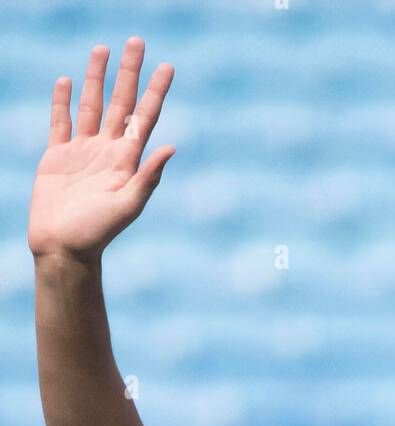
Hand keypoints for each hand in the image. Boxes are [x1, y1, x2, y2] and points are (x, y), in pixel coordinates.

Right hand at [28, 36, 174, 264]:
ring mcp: (82, 152)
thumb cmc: (97, 233)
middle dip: (129, 72)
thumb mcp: (127, 206)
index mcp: (126, 161)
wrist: (64, 250)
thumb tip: (171, 147)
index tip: (168, 66)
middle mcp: (107, 151)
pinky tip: (66, 81)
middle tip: (138, 41)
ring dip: (97, 77)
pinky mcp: (57, 157)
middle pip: (120, 102)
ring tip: (103, 49)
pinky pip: (61, 122)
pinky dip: (63, 101)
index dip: (156, 91)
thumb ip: (148, 177)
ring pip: (91, 104)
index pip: (144, 117)